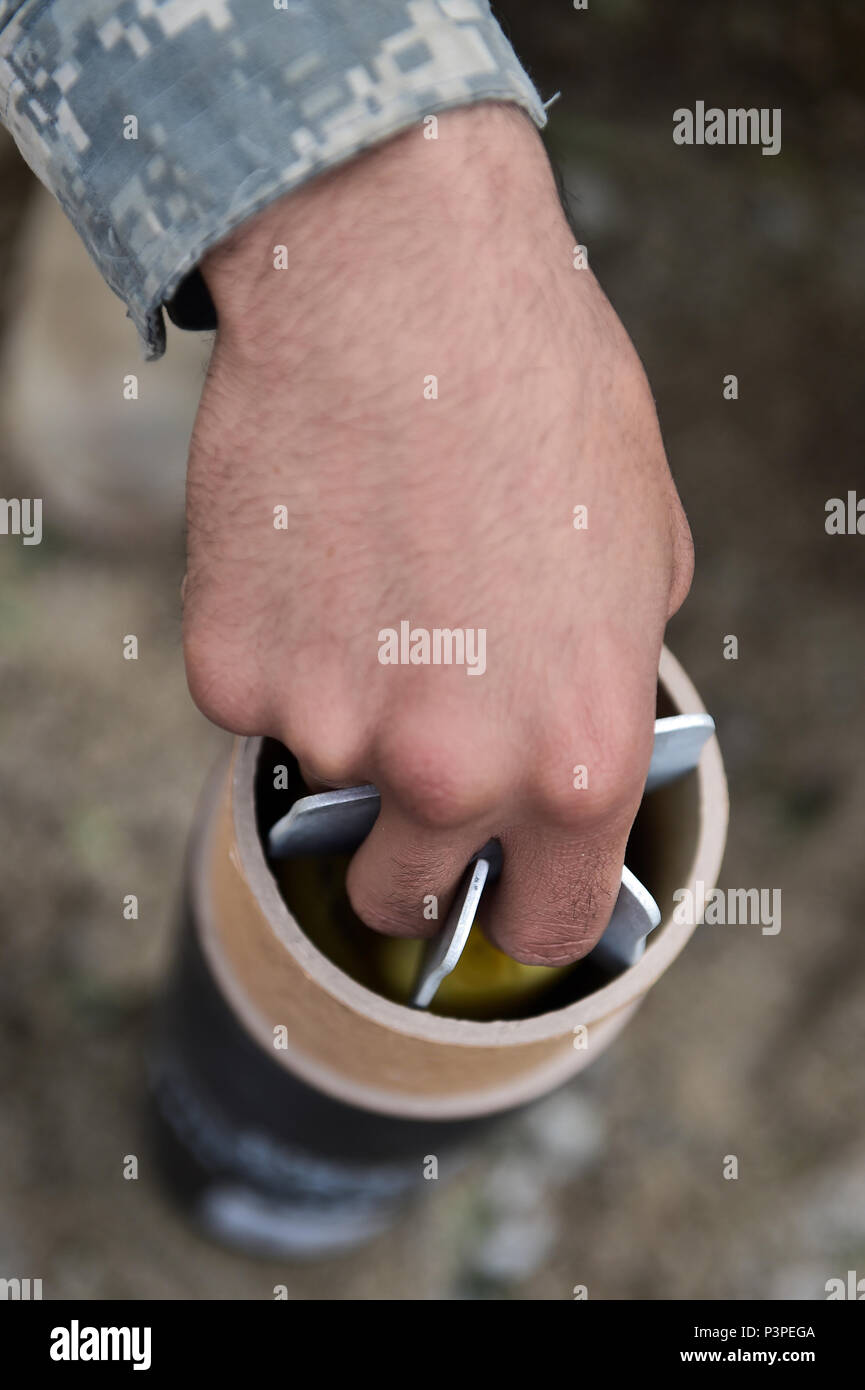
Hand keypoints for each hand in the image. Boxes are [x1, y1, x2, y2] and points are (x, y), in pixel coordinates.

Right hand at [184, 102, 692, 964]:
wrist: (403, 289)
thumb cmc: (543, 404)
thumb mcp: (644, 564)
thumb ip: (601, 691)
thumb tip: (559, 744)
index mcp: (579, 760)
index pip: (548, 925)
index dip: (522, 915)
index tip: (498, 901)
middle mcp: (453, 773)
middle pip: (401, 892)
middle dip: (406, 848)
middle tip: (408, 750)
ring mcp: (330, 728)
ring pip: (321, 780)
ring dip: (342, 713)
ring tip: (374, 587)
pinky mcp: (231, 671)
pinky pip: (255, 699)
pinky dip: (278, 649)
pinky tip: (316, 553)